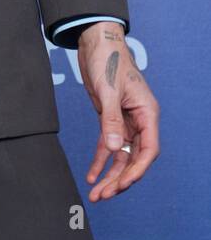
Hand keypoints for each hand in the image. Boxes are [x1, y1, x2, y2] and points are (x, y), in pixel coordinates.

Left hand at [77, 21, 159, 200]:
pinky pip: (108, 145)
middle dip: (120, 179)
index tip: (122, 185)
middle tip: (105, 196)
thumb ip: (111, 120)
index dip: (137, 171)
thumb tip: (116, 149)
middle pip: (134, 158)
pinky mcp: (109, 119)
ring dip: (110, 175)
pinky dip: (100, 161)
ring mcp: (124, 121)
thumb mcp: (109, 91)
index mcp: (147, 114)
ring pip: (121, 156)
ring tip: (97, 195)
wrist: (96, 43)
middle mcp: (139, 121)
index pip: (148, 150)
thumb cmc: (108, 61)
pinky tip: (92, 176)